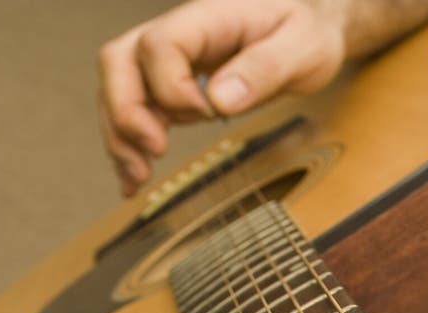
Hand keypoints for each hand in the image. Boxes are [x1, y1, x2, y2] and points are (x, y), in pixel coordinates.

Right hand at [98, 0, 348, 195]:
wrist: (309, 30)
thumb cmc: (306, 32)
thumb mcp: (302, 47)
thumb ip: (263, 69)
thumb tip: (220, 100)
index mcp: (206, 18)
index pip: (159, 45)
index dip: (172, 87)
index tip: (206, 114)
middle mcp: (178, 35)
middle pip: (119, 62)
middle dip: (126, 112)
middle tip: (156, 150)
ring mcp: (169, 62)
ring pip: (118, 90)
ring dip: (121, 136)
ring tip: (139, 177)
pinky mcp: (171, 87)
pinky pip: (135, 111)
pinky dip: (129, 145)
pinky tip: (134, 179)